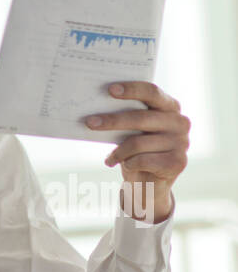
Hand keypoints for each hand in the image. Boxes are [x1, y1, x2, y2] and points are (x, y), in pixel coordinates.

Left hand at [86, 81, 189, 221]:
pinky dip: (127, 163)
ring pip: (138, 142)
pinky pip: (143, 160)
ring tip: (109, 157)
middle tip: (90, 122)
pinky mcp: (178, 162)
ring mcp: (182, 142)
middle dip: (113, 120)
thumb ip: (126, 114)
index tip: (110, 90)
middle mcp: (180, 122)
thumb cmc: (138, 148)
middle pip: (141, 117)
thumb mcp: (133, 129)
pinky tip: (120, 165)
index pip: (151, 92)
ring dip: (118, 151)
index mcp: (170, 106)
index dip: (131, 89)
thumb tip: (97, 108)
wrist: (151, 181)